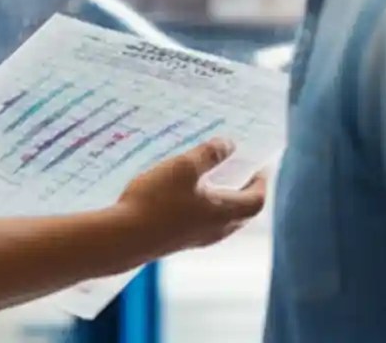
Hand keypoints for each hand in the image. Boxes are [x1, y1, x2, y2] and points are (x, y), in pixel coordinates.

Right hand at [118, 138, 267, 255]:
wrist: (123, 237)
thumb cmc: (157, 201)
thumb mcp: (183, 167)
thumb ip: (209, 154)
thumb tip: (230, 144)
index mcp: (224, 213)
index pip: (256, 200)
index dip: (261, 182)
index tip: (259, 166)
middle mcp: (215, 230)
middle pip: (242, 214)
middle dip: (244, 192)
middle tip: (239, 172)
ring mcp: (196, 239)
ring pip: (222, 221)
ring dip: (224, 202)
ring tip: (212, 182)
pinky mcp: (177, 241)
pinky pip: (202, 225)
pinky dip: (204, 209)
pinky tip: (185, 197)